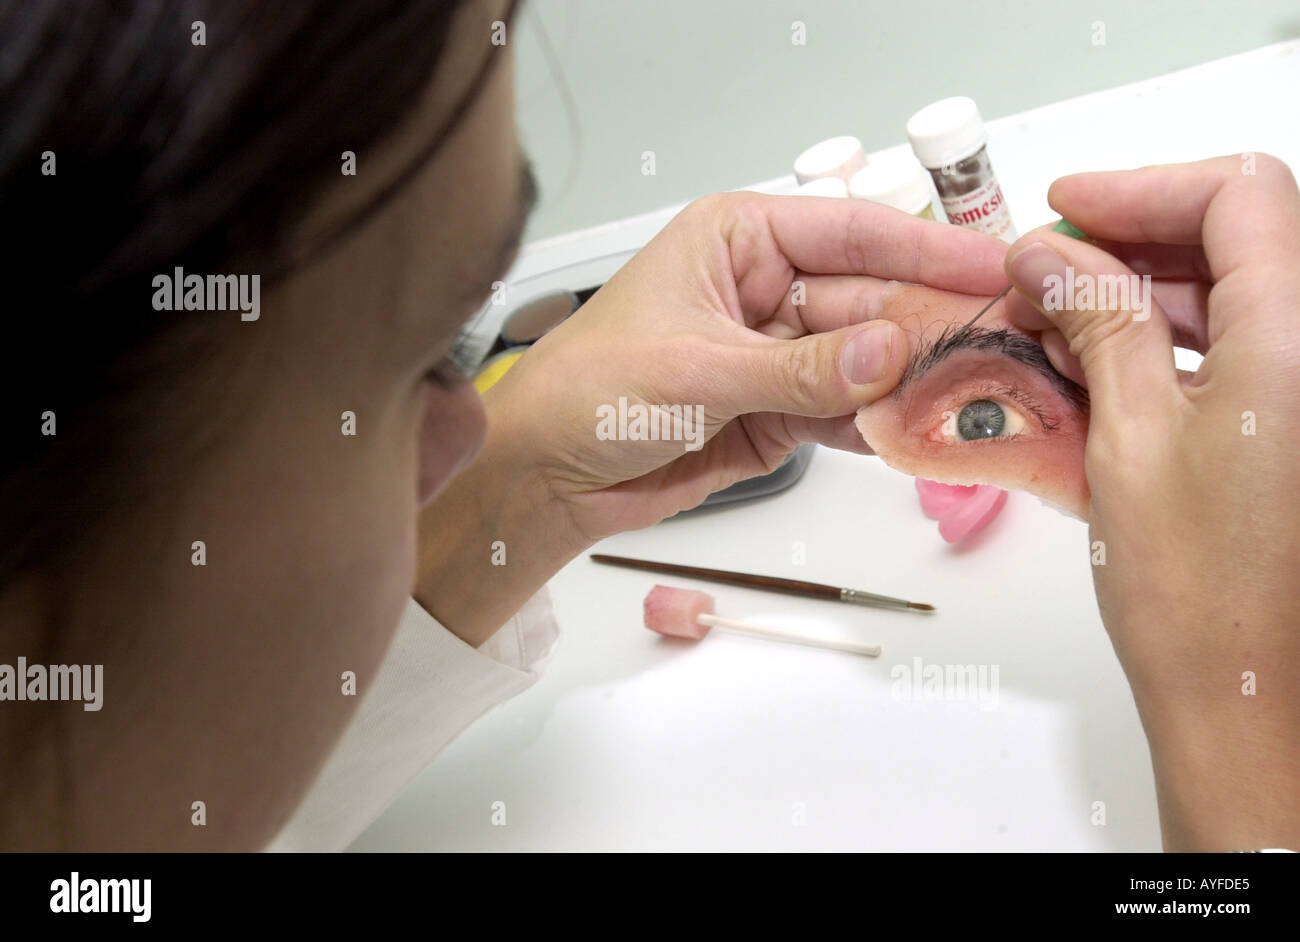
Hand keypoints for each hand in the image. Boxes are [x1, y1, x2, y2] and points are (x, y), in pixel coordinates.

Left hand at [488, 191, 1006, 541]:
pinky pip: (846, 414)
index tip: (993, 263)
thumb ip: (799, 368)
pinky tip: (924, 431)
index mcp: (738, 241)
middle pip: (871, 300)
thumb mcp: (698, 369)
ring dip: (915, 380)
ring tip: (982, 391)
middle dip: (931, 324)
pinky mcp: (778, 414)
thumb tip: (888, 352)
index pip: (851, 232)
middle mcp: (764, 290)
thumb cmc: (590, 391)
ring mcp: (776, 355)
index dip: (925, 247)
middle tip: (1005, 343)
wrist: (546, 476)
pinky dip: (881, 426)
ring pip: (866, 361)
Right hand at [1003, 154, 1299, 850]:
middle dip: (1134, 245)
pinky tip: (1100, 376)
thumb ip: (1100, 323)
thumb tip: (1054, 254)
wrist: (1249, 702)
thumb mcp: (1128, 437)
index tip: (1067, 209)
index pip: (1239, 196)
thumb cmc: (1200, 594)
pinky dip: (1170, 351)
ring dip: (1145, 299)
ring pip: (1238, 297)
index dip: (1144, 187)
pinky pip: (1240, 356)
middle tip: (1045, 274)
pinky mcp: (1296, 433)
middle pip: (1240, 240)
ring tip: (1055, 329)